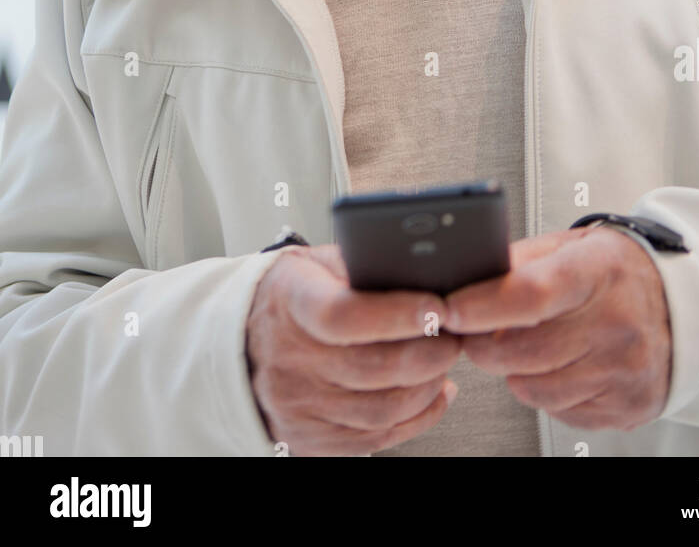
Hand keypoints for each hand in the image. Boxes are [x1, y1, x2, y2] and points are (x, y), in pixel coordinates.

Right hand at [245, 243, 462, 455]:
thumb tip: (424, 267)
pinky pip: (376, 439)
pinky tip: (433, 392)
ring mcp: (298, 406)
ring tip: (444, 361)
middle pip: (372, 369)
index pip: (343, 316)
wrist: (239, 343)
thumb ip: (362, 263)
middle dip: (430, 353)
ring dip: (427, 387)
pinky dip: (416, 418)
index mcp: (291, 305)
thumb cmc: (290, 295)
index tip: (437, 306)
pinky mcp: (311, 440)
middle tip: (455, 335)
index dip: (396, 315)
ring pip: (381, 410)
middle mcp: (290, 361)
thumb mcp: (316, 262)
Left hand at [441, 226, 671, 430]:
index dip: (484, 306)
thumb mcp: (571, 245)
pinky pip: (556, 410)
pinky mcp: (626, 407)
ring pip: (533, 388)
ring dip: (513, 370)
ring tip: (527, 343)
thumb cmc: (616, 272)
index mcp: (598, 272)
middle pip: (522, 351)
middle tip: (475, 328)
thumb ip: (519, 260)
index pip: (532, 294)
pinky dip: (543, 391)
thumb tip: (465, 278)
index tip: (450, 309)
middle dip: (484, 343)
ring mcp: (624, 371)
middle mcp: (617, 324)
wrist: (680, 306)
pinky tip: (558, 365)